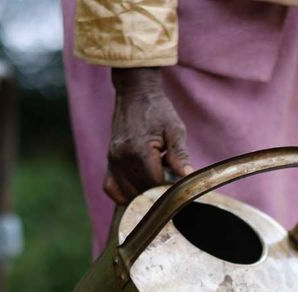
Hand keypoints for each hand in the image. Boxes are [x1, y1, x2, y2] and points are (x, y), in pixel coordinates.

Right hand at [104, 67, 192, 203]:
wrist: (135, 93)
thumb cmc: (158, 110)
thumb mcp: (175, 129)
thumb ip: (180, 155)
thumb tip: (187, 176)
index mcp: (139, 151)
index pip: (155, 184)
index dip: (169, 187)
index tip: (178, 180)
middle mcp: (121, 158)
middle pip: (141, 192)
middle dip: (158, 190)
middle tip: (169, 176)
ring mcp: (113, 160)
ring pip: (128, 193)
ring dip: (144, 192)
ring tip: (156, 176)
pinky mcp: (110, 160)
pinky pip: (112, 188)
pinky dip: (124, 194)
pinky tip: (139, 186)